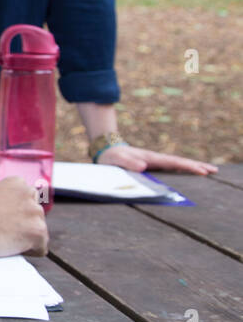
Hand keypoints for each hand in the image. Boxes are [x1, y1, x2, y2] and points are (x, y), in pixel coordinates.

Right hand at [0, 177, 47, 256]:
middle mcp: (29, 193)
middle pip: (35, 215)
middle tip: (4, 230)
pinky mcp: (38, 230)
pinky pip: (41, 248)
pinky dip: (28, 252)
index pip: (29, 199)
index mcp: (17, 183)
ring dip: (25, 237)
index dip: (16, 213)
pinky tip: (11, 246)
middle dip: (23, 224)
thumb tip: (14, 213)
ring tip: (5, 238)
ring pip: (38, 231)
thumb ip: (7, 201)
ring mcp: (35, 212)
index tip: (5, 219)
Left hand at [97, 143, 217, 175]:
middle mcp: (156, 158)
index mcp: (150, 158)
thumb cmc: (111, 157)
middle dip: (196, 166)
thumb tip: (144, 167)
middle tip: (214, 171)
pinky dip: (184, 168)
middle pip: (180, 162)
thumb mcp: (117, 160)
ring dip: (193, 166)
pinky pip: (172, 166)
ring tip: (210, 170)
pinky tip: (193, 171)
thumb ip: (128, 163)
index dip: (187, 167)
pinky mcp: (154, 164)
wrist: (108, 150)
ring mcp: (156, 161)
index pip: (172, 163)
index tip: (201, 171)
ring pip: (178, 163)